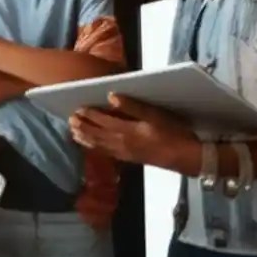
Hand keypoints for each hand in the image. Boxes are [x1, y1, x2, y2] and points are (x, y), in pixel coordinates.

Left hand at [70, 93, 199, 173]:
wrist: (185, 157)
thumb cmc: (173, 132)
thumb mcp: (155, 115)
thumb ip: (132, 106)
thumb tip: (111, 96)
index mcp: (127, 130)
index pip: (103, 121)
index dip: (90, 114)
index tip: (78, 108)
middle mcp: (122, 143)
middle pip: (97, 134)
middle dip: (82, 127)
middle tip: (70, 120)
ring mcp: (124, 153)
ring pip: (99, 146)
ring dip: (85, 138)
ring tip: (74, 133)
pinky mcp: (129, 159)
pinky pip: (107, 153)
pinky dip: (96, 148)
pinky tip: (92, 146)